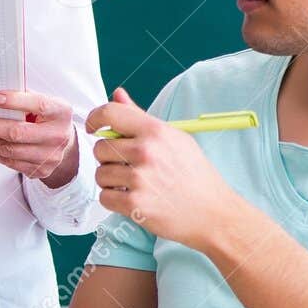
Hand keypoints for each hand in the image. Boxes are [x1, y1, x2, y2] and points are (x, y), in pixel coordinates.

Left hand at [0, 90, 78, 186]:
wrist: (64, 145)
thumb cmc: (47, 117)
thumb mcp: (43, 103)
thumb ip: (24, 97)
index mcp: (60, 112)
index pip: (38, 104)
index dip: (15, 101)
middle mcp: (57, 136)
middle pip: (16, 132)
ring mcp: (47, 156)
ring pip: (7, 150)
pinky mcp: (38, 170)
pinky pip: (7, 161)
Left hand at [85, 87, 235, 248]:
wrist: (213, 213)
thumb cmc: (195, 175)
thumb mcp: (175, 138)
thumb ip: (140, 117)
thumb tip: (117, 94)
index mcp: (156, 131)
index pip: (110, 113)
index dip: (95, 119)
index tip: (94, 128)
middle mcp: (146, 152)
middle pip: (100, 148)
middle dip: (108, 158)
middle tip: (128, 166)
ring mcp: (140, 179)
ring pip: (100, 174)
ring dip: (111, 181)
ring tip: (134, 184)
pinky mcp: (135, 205)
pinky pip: (104, 197)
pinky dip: (114, 200)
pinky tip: (134, 199)